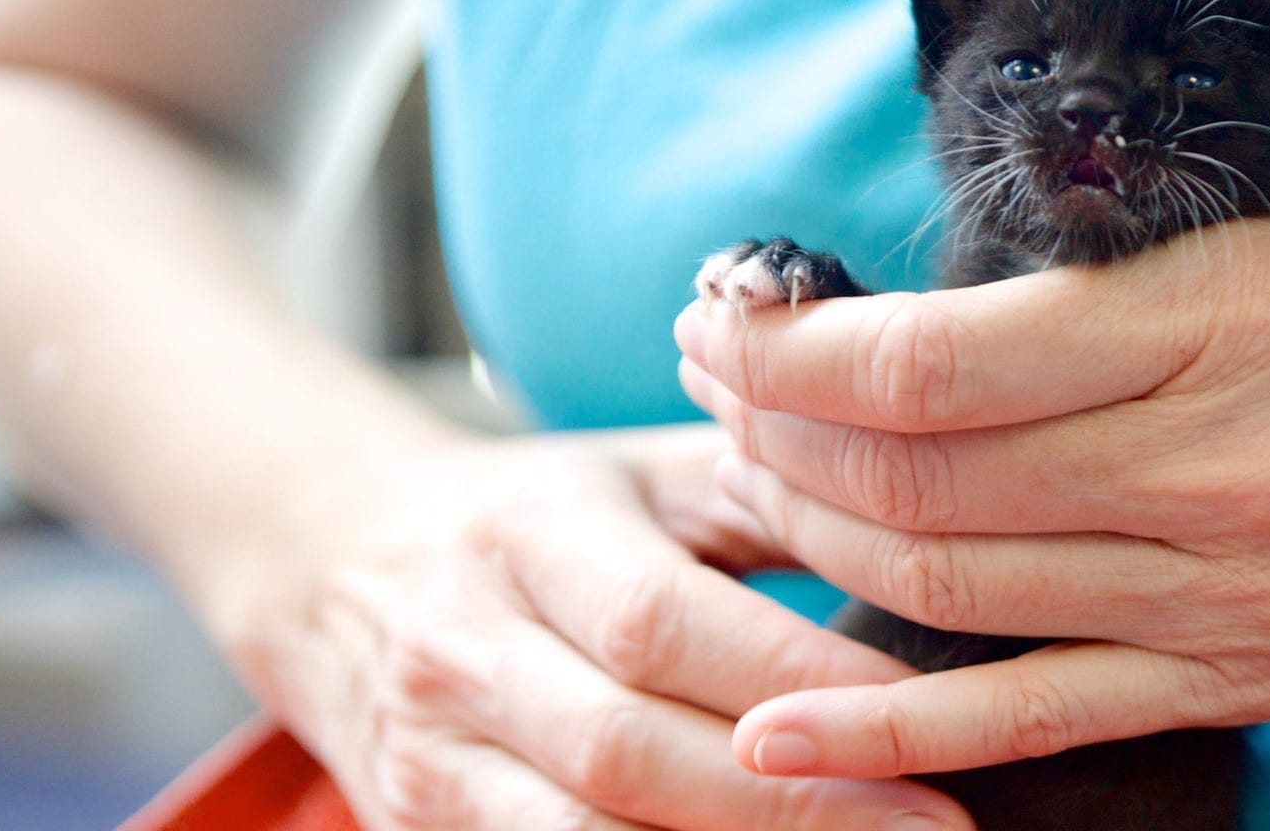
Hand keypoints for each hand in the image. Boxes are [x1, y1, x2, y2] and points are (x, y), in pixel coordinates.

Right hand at [231, 423, 977, 829]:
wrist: (336, 562)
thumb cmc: (536, 514)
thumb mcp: (640, 474)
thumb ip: (767, 495)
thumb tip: (925, 531)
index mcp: (528, 534)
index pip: (663, 620)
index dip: (799, 681)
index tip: (925, 722)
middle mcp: (461, 647)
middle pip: (626, 748)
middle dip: (788, 805)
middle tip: (932, 826)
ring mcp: (426, 755)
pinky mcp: (413, 829)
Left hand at [675, 149, 1269, 778]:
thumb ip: (1116, 248)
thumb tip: (929, 281)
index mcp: (1224, 312)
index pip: (938, 354)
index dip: (793, 347)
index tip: (727, 315)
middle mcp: (1223, 466)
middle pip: (917, 474)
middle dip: (770, 426)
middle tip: (705, 375)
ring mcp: (1236, 593)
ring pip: (951, 585)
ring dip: (809, 530)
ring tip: (737, 474)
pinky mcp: (1253, 678)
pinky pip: (1039, 713)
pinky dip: (892, 728)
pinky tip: (777, 728)